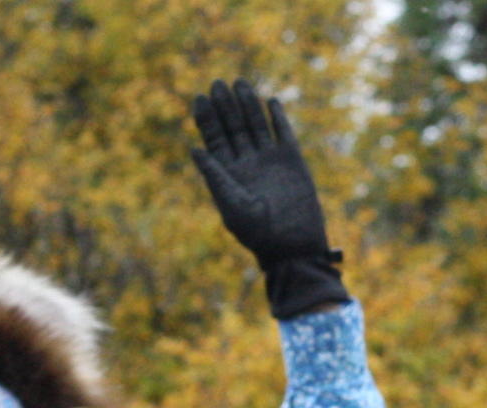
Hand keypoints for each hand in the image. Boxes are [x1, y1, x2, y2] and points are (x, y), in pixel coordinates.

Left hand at [189, 78, 349, 318]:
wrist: (291, 245)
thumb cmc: (257, 232)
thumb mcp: (230, 203)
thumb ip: (215, 175)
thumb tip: (194, 148)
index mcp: (228, 174)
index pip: (214, 140)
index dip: (207, 119)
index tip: (200, 97)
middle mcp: (247, 164)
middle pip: (233, 127)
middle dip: (225, 106)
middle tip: (217, 83)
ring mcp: (270, 161)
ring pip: (256, 125)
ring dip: (249, 105)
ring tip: (240, 83)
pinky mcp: (293, 161)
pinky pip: (283, 134)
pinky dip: (277, 118)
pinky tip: (270, 101)